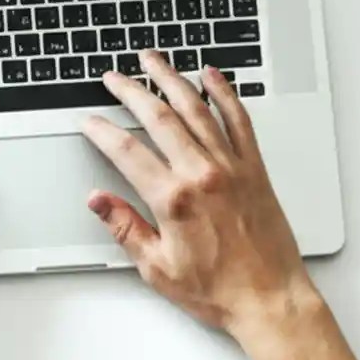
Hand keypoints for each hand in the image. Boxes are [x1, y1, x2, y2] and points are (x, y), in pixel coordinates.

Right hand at [81, 51, 316, 334]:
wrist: (270, 300)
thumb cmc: (218, 290)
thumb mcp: (157, 267)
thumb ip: (125, 227)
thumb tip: (98, 200)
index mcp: (173, 199)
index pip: (126, 152)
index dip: (102, 131)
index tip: (89, 120)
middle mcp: (202, 174)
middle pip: (159, 118)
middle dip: (132, 91)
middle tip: (114, 76)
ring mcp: (231, 166)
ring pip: (197, 109)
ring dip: (172, 80)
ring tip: (154, 60)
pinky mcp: (254, 168)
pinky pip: (238, 120)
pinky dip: (225, 94)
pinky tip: (213, 76)